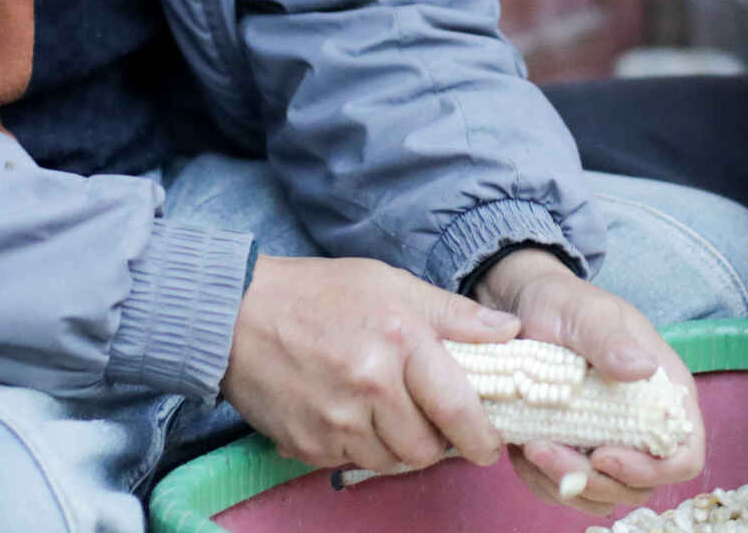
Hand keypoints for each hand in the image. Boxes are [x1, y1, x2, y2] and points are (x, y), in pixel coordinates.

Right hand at [222, 255, 519, 475]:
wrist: (236, 314)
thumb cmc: (319, 293)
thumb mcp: (392, 285)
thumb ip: (454, 315)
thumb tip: (511, 331)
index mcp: (399, 340)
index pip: (458, 409)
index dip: (482, 437)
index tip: (489, 445)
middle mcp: (369, 384)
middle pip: (426, 449)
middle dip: (436, 443)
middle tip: (429, 421)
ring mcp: (335, 419)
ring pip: (391, 461)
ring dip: (397, 447)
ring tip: (386, 412)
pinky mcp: (308, 444)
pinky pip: (352, 463)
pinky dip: (360, 447)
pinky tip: (351, 414)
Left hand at [471, 248, 706, 512]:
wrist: (522, 307)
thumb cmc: (564, 304)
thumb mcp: (586, 313)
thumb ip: (611, 340)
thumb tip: (642, 369)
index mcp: (665, 394)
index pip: (684, 455)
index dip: (652, 470)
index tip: (602, 454)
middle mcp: (643, 426)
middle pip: (640, 487)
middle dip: (594, 481)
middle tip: (544, 449)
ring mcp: (608, 442)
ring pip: (602, 495)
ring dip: (564, 483)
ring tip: (530, 446)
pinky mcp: (574, 452)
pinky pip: (567, 488)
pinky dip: (543, 480)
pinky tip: (521, 446)